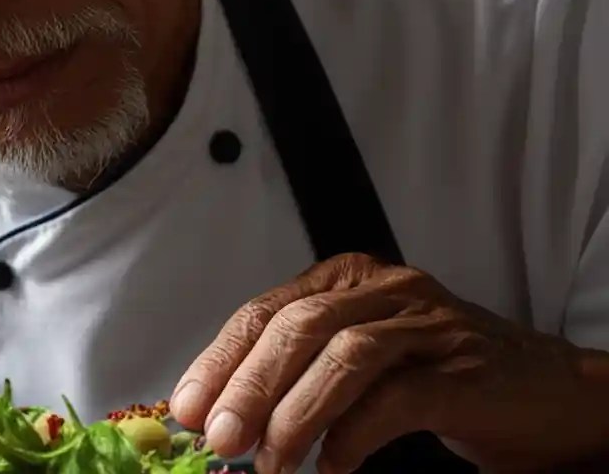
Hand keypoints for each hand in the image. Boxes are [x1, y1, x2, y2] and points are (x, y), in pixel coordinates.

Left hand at [169, 253, 608, 473]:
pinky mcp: (463, 369)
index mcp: (347, 279)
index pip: (265, 311)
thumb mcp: (360, 362)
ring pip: (342, 356)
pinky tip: (331, 466)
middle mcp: (385, 288)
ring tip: (267, 463)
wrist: (548, 394)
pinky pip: (395, 397)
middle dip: (247, 386)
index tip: (186, 408)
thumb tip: (222, 415)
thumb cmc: (440, 378)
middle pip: (296, 328)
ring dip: (294, 414)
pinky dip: (353, 434)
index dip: (219, 360)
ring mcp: (427, 324)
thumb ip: (298, 372)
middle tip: (218, 439)